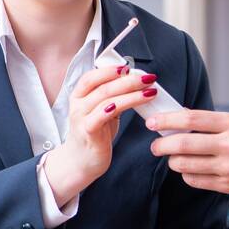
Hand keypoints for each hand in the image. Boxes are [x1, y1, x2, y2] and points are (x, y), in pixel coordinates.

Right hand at [42, 64, 160, 203]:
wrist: (81, 161)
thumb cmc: (94, 134)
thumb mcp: (102, 111)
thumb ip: (113, 97)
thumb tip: (134, 81)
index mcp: (79, 96)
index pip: (91, 77)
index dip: (110, 70)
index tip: (129, 67)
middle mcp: (78, 105)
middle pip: (104, 86)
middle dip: (128, 80)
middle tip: (148, 78)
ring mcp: (81, 118)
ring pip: (106, 99)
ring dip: (131, 94)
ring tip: (150, 91)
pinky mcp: (87, 132)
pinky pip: (100, 117)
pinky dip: (113, 108)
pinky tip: (127, 104)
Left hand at [148, 110, 228, 228]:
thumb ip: (220, 124)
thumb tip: (185, 122)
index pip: (191, 119)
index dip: (167, 120)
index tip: (153, 122)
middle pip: (181, 144)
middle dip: (161, 144)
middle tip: (156, 145)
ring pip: (184, 165)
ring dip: (173, 162)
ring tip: (175, 158)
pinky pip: (196, 181)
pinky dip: (188, 175)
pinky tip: (192, 170)